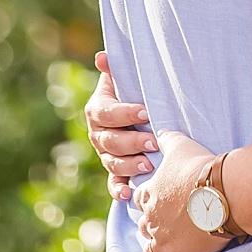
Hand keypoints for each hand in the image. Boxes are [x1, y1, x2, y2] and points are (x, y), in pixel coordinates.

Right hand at [86, 52, 157, 203]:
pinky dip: (119, 191)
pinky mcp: (114, 172)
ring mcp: (105, 155)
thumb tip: (102, 56)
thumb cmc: (132, 93)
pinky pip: (113, 184)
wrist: (135, 115)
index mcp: (97, 110)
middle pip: (110, 141)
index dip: (125, 113)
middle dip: (132, 142)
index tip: (146, 112)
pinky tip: (129, 195)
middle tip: (153, 141)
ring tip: (149, 165)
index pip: (107, 112)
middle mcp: (98, 134)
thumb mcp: (124, 80)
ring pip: (113, 163)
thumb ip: (115, 69)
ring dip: (130, 165)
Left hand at [135, 130, 230, 251]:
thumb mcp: (181, 146)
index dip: (148, 199)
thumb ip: (167, 139)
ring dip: (157, 246)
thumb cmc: (201, 168)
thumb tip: (160, 132)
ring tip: (170, 243)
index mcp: (148, 194)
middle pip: (144, 225)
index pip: (139, 199)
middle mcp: (150, 219)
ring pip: (151, 249)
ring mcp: (162, 241)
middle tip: (169, 221)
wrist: (223, 193)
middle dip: (153, 224)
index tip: (159, 199)